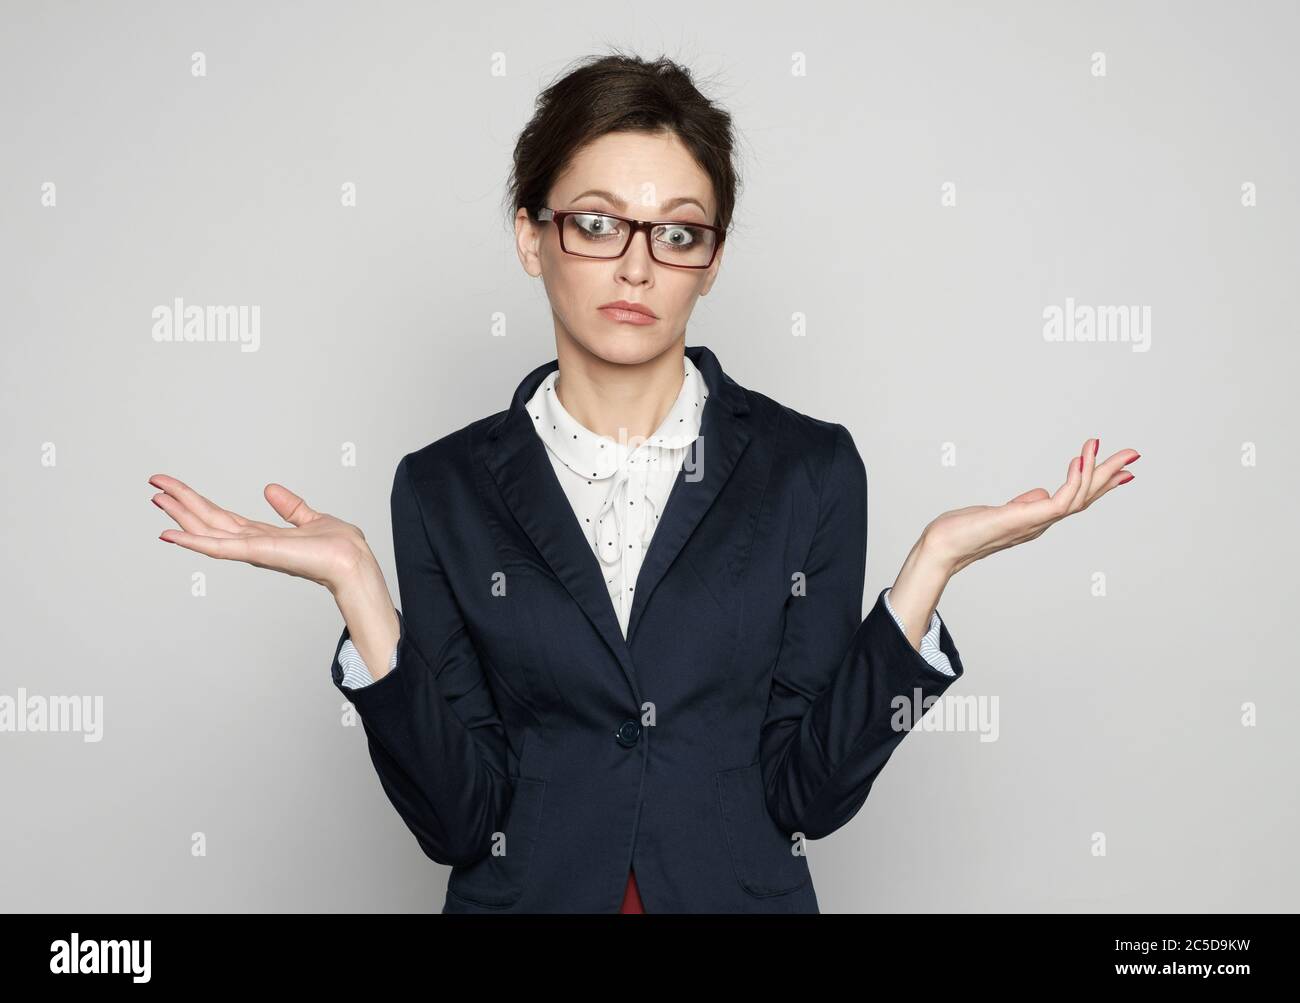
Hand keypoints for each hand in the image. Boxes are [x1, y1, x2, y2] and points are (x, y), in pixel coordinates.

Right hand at [148, 473, 373, 593]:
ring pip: (207, 530)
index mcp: (262, 536)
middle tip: (154, 486)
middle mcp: (251, 544)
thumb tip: (270, 489)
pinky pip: (219, 547)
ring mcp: (251, 550)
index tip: (174, 489)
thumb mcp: (311, 518)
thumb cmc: (339, 548)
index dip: (197, 503)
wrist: (352, 562)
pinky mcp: (256, 554)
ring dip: (180, 516)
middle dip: (180, 503)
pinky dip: (194, 541)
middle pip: (207, 521)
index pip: (221, 518)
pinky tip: (171, 534)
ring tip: (156, 498)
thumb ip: (290, 507)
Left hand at [923, 437, 1139, 576]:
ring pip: (1078, 497)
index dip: (1099, 484)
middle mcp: (1042, 522)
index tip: (1122, 470)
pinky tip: (1079, 460)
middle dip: (1109, 475)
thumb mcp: (1001, 511)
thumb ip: (1026, 503)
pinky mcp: (1027, 520)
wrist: (944, 546)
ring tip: (1101, 445)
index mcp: (1038, 518)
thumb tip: (1042, 493)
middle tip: (1133, 454)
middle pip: (1085, 497)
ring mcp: (1037, 522)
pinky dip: (1074, 480)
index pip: (1076, 499)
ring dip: (1095, 471)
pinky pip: (1062, 500)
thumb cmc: (965, 530)